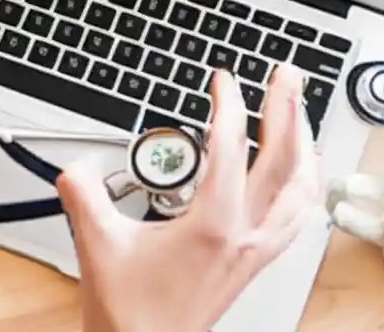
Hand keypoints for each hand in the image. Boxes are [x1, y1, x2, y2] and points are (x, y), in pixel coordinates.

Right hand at [57, 65, 320, 331]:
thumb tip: (78, 165)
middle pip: (283, 162)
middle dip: (287, 110)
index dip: (228, 105)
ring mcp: (256, 251)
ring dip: (305, 145)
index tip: (223, 81)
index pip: (231, 148)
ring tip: (302, 114)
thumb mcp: (98, 243)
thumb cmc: (129, 312)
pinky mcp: (255, 263)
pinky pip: (297, 217)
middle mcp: (245, 236)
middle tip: (287, 75)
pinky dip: (306, 186)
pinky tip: (305, 173)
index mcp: (213, 226)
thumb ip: (83, 193)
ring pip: (301, 190)